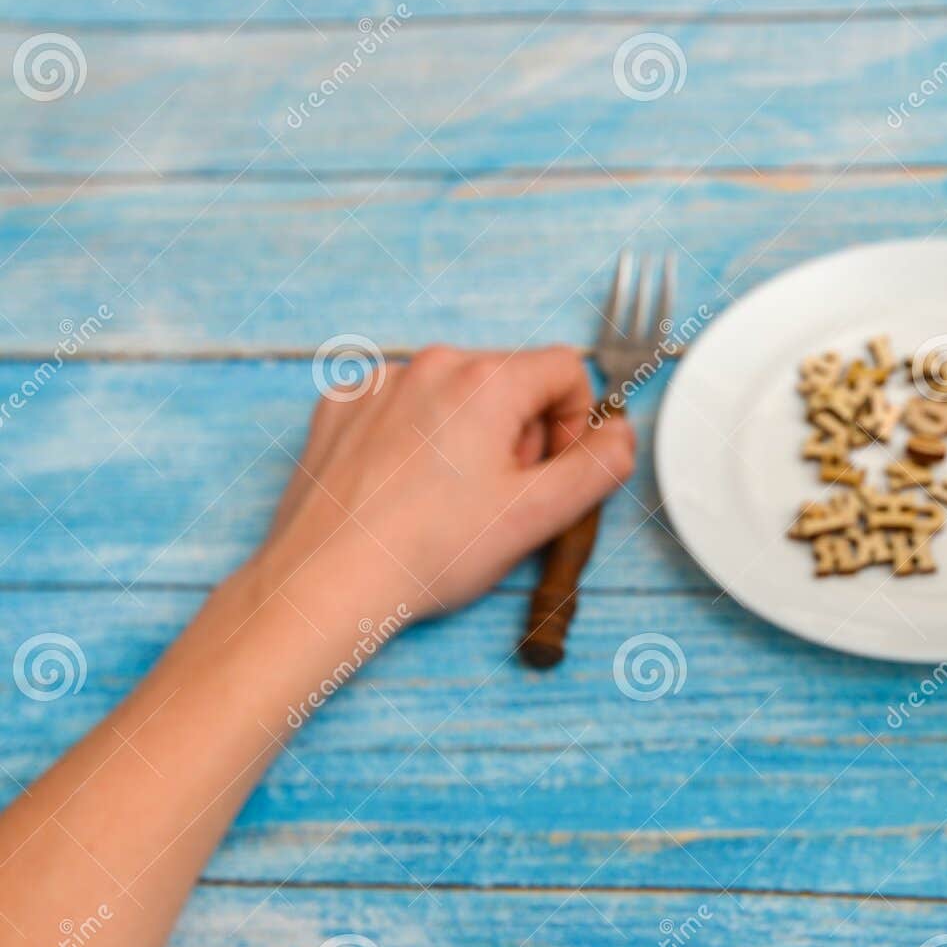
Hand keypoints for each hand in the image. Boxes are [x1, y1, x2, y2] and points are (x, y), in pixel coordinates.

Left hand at [248, 345, 634, 625]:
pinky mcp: (340, 408)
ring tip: (449, 501)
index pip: (566, 369)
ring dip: (471, 437)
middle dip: (521, 434)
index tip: (550, 473)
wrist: (326, 582)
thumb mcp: (537, 516)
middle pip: (511, 381)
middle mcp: (430, 365)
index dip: (575, 423)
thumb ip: (599, 469)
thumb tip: (621, 435)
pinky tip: (406, 490)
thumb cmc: (429, 551)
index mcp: (485, 380)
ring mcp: (378, 383)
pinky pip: (403, 407)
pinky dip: (417, 439)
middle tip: (500, 498)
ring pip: (456, 394)